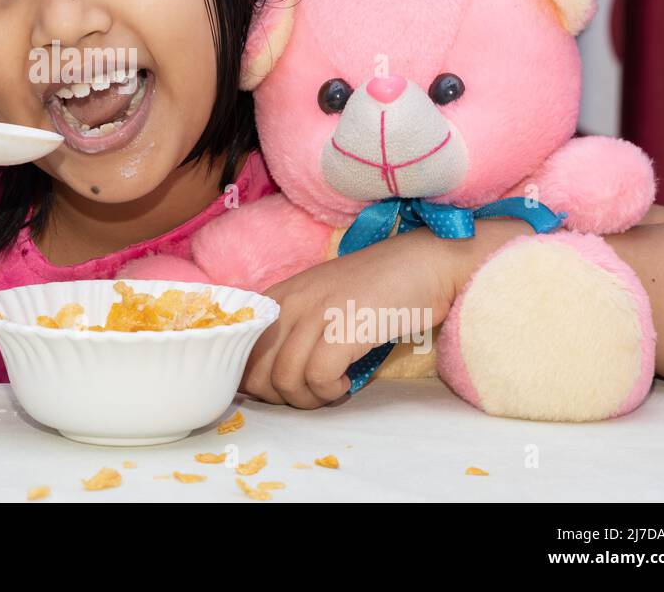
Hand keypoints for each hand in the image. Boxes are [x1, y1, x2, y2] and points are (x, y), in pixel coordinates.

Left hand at [239, 226, 465, 408]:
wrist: (424, 264)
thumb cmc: (374, 290)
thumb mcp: (318, 302)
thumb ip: (290, 330)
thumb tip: (266, 378)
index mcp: (277, 297)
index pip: (239, 350)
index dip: (254, 381)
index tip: (281, 388)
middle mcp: (289, 302)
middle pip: (256, 373)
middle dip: (279, 397)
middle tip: (310, 393)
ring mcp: (316, 312)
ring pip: (284, 380)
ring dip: (308, 399)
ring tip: (332, 389)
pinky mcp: (344, 326)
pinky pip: (318, 378)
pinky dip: (331, 392)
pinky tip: (347, 382)